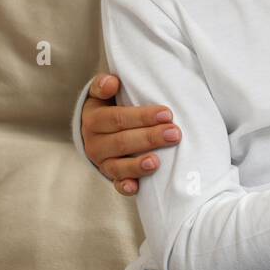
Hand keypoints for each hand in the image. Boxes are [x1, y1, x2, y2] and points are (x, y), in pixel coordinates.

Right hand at [80, 73, 181, 194]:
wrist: (95, 130)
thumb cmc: (109, 106)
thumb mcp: (102, 93)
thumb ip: (104, 85)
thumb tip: (112, 82)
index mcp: (94, 119)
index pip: (118, 119)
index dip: (142, 117)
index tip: (167, 113)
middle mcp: (95, 143)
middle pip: (122, 142)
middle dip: (150, 138)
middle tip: (175, 134)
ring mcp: (102, 162)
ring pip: (119, 166)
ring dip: (138, 165)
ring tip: (157, 162)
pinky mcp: (110, 176)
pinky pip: (117, 184)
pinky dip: (125, 186)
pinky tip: (136, 187)